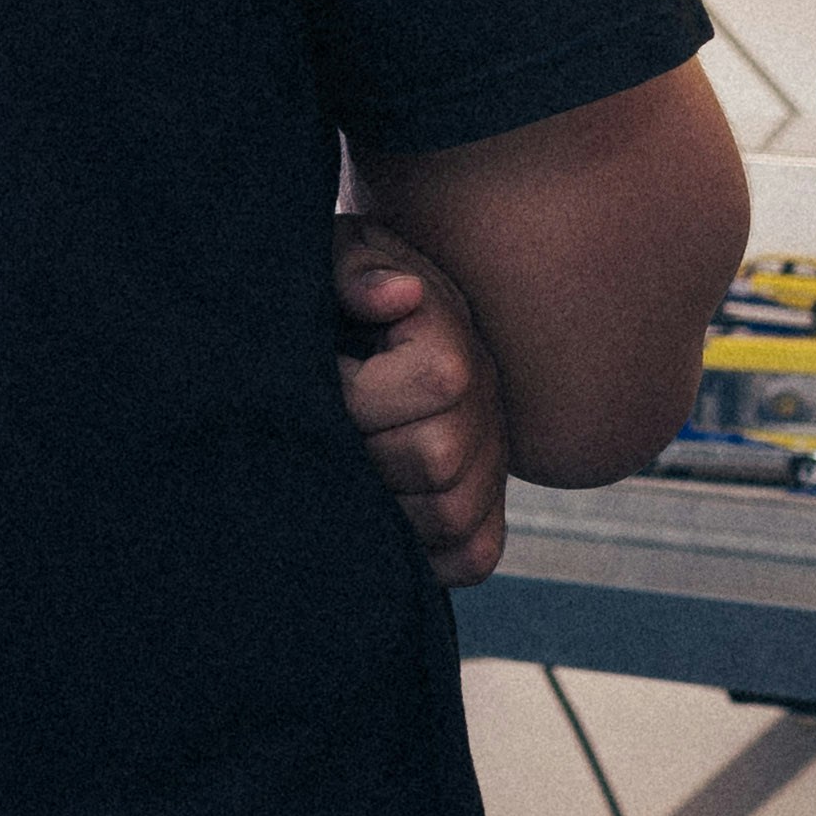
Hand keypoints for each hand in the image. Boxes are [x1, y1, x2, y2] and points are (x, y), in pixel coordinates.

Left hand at [336, 218, 513, 587]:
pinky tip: (377, 525)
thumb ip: (356, 270)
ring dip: (388, 509)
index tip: (327, 376)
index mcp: (452, 339)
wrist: (357, 326)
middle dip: (367, 455)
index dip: (364, 392)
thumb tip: (397, 296)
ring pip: (453, 517)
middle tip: (327, 440)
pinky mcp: (481, 507)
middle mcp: (484, 402)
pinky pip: (471, 555)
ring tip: (345, 479)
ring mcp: (488, 460)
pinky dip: (423, 555)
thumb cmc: (335, 295)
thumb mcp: (336, 260)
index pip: (440, 381)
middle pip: (440, 459)